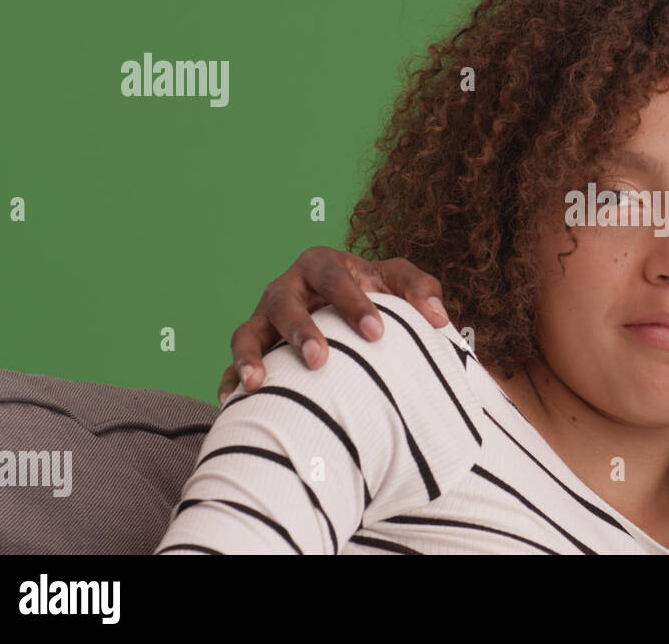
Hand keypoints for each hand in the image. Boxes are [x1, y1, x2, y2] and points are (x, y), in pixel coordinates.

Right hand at [218, 246, 448, 403]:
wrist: (344, 310)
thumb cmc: (374, 293)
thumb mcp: (398, 283)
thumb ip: (420, 291)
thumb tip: (440, 318)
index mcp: (321, 265)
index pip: (333, 276)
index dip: (352, 302)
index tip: (376, 332)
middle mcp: (286, 288)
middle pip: (283, 302)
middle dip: (299, 329)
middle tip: (319, 360)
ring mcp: (263, 318)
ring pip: (247, 331)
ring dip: (250, 355)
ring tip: (259, 383)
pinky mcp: (253, 347)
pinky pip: (231, 364)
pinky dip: (229, 380)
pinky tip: (233, 404)